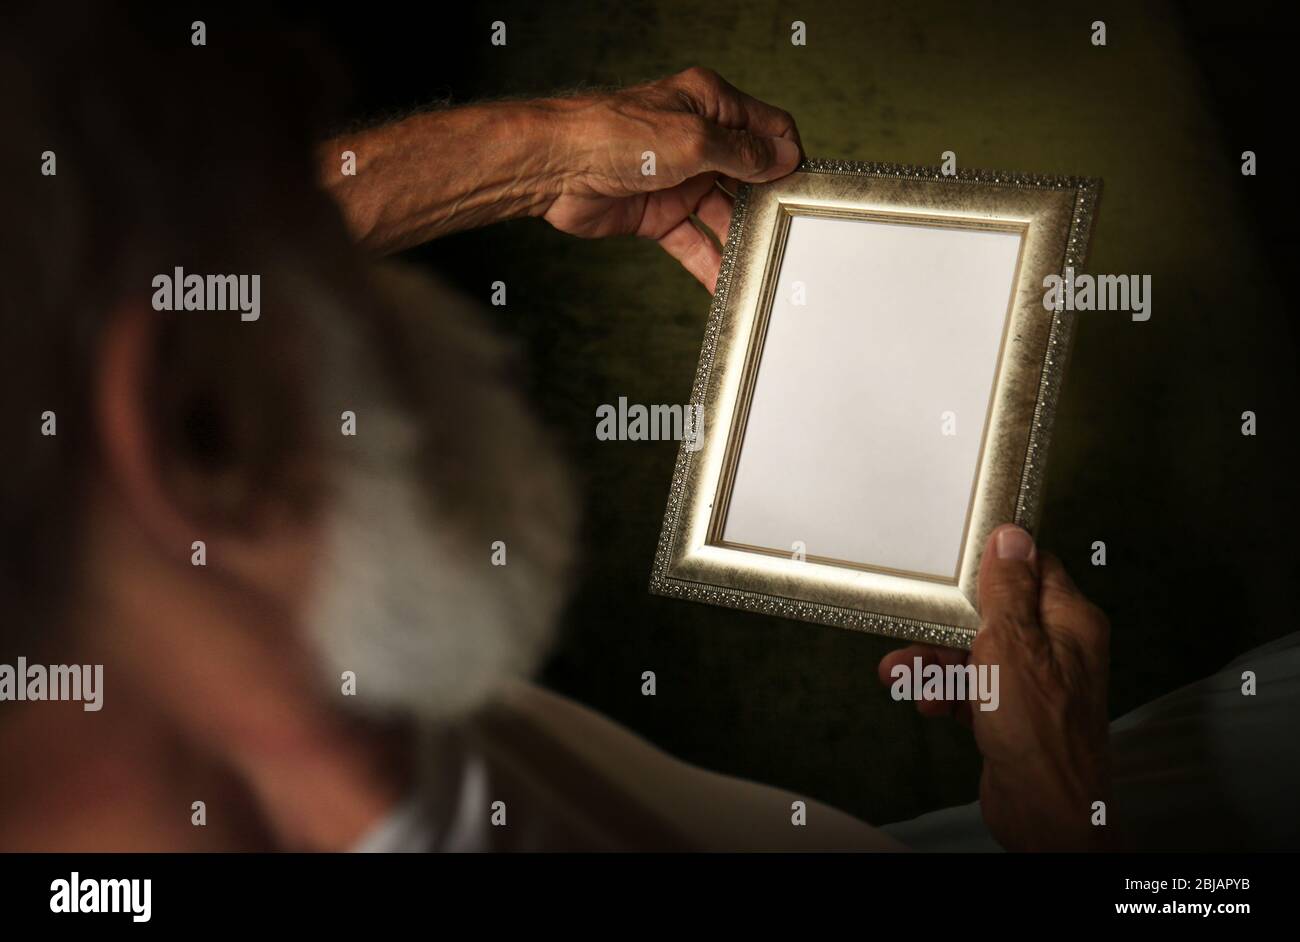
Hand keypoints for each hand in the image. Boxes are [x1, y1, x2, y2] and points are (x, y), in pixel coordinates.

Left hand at [539, 67, 802, 290]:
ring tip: (759, 267)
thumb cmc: (614, 135)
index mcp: (709, 105)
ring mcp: (678, 179)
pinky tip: (724, 284)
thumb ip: (743, 153)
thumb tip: (784, 159)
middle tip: (784, 234)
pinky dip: (709, 263)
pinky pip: (694, 241)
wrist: (555, 168)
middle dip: (765, 205)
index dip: (786, 157)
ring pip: (722, 215)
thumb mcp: (693, 140)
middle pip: (748, 177)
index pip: (766, 129)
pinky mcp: (657, 214)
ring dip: (738, 241)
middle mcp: (696, 140)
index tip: (803, 189)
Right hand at [877, 524, 1112, 850]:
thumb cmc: (1038, 734)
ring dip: (936, 663)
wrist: (1044, 811)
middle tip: (915, 634)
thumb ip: (1007, 590)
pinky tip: (927, 702)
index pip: (1033, 568)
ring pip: (976, 653)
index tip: (955, 565)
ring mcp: (1035, 683)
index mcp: (1068, 622)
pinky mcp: (1013, 714)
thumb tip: (1011, 536)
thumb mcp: (1011, 645)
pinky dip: (946, 693)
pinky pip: (972, 688)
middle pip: (994, 614)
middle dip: (946, 626)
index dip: (993, 564)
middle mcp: (1056, 649)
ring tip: (904, 674)